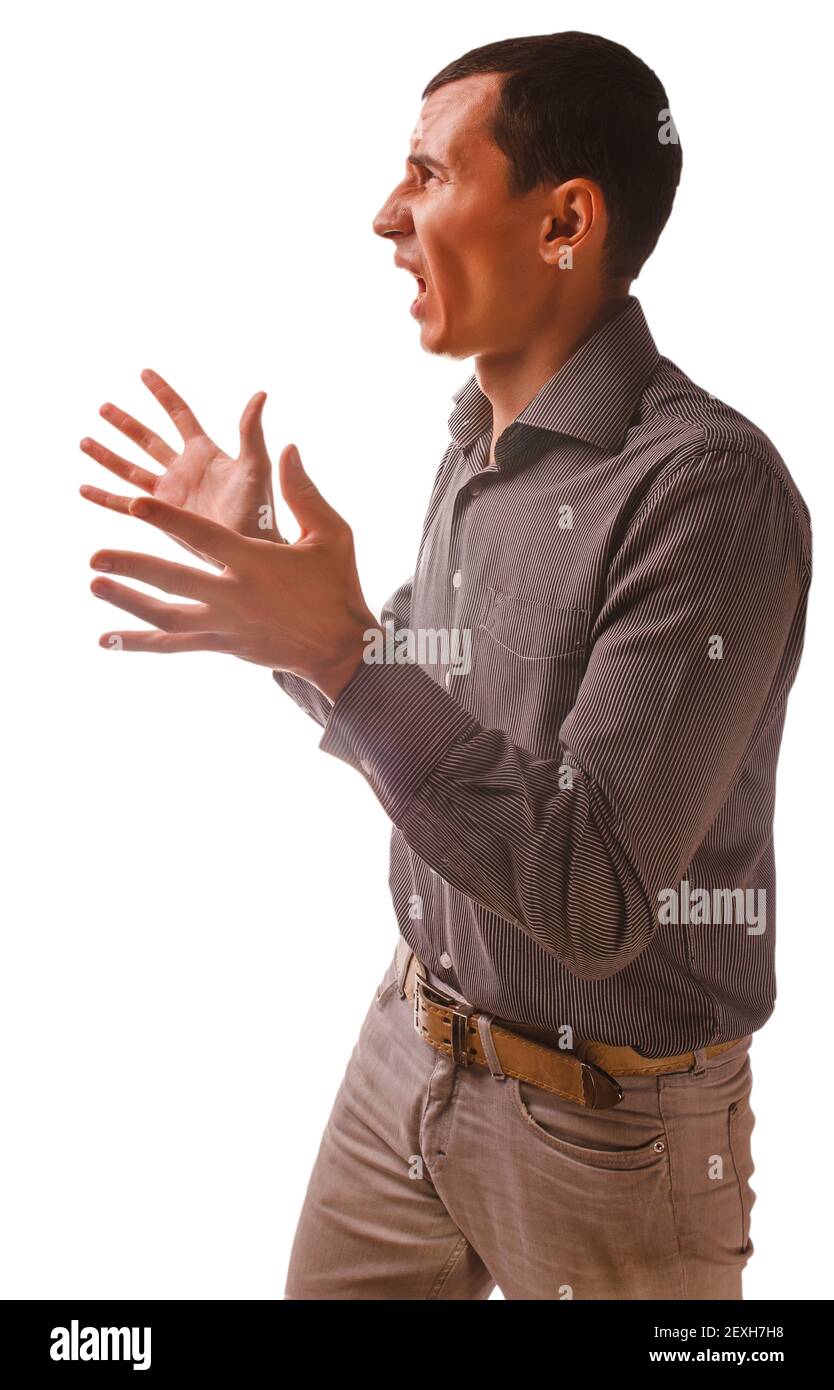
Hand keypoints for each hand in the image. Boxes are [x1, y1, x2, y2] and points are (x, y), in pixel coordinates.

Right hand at [79, 370, 282, 563]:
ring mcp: (169, 492)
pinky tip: (84, 489)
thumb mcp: (255, 466)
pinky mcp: (158, 515)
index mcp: (204, 452)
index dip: (162, 393)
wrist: (248, 548)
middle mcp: (183, 468)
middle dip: (125, 424)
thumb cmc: (259, 509)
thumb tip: (261, 393)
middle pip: (148, 439)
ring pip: (130, 468)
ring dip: (108, 455)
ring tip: (84, 441)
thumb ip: (251, 431)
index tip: (144, 373)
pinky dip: (104, 497)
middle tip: (103, 407)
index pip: (179, 414)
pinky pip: (124, 503)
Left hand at [88, 445, 379, 701]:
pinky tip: (105, 638)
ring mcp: (225, 624)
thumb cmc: (337, 585)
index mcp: (256, 563)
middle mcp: (235, 596)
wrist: (341, 648)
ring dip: (128, 602)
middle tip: (94, 556)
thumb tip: (289, 448)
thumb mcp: (331, 534)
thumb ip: (303, 492)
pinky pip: (173, 645)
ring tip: (95, 585)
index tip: (136, 503)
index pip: (204, 537)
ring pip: (167, 616)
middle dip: (133, 567)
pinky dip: (138, 641)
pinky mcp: (222, 644)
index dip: (168, 519)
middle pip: (174, 580)